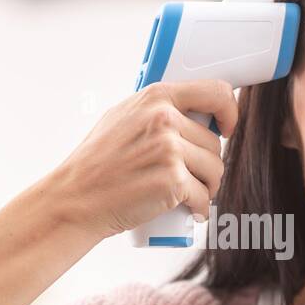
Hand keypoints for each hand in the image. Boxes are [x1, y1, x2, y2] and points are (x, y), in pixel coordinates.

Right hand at [48, 79, 239, 239]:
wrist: (75, 199)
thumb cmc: (95, 164)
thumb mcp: (121, 118)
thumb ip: (155, 110)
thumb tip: (190, 111)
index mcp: (155, 97)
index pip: (215, 92)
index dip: (229, 112)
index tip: (226, 127)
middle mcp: (165, 119)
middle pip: (214, 142)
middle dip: (206, 164)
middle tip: (189, 177)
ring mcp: (169, 150)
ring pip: (214, 170)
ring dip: (207, 187)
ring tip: (188, 194)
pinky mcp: (172, 182)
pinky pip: (204, 197)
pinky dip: (199, 209)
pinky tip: (190, 211)